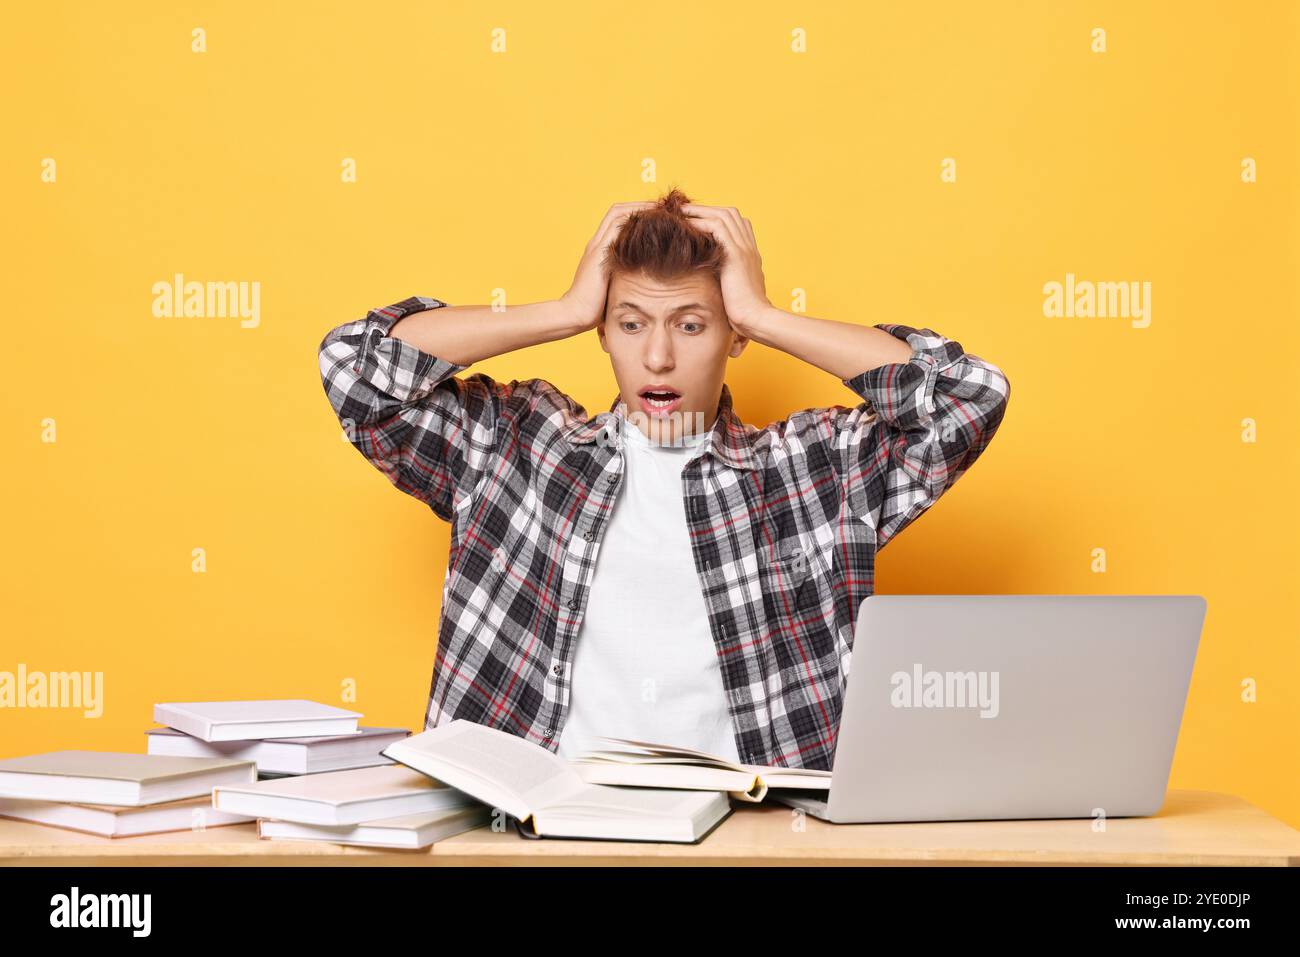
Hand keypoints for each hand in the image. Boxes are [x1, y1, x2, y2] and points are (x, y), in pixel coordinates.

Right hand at [560, 202, 655, 331]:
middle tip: (662, 208)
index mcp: (599, 250)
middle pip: (617, 210)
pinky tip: (651, 221)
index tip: (657, 217)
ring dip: (639, 208)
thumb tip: (646, 283)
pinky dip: (633, 219)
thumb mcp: (614, 287)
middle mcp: (597, 243)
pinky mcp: (599, 252)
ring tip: (660, 209)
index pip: (617, 220)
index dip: (636, 214)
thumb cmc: (594, 307)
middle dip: (640, 205)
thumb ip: (625, 277)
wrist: (575, 313)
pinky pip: (617, 225)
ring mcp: (597, 246)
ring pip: (618, 214)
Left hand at [680, 203, 773, 334]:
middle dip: (707, 209)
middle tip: (685, 211)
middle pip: (731, 214)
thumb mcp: (733, 293)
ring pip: (723, 215)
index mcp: (750, 256)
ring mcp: (744, 249)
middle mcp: (749, 248)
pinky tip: (686, 225)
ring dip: (701, 211)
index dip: (717, 218)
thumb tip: (710, 283)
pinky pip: (717, 227)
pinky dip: (701, 222)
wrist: (756, 320)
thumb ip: (725, 282)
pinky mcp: (736, 254)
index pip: (738, 225)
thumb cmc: (744, 315)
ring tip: (681, 212)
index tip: (697, 221)